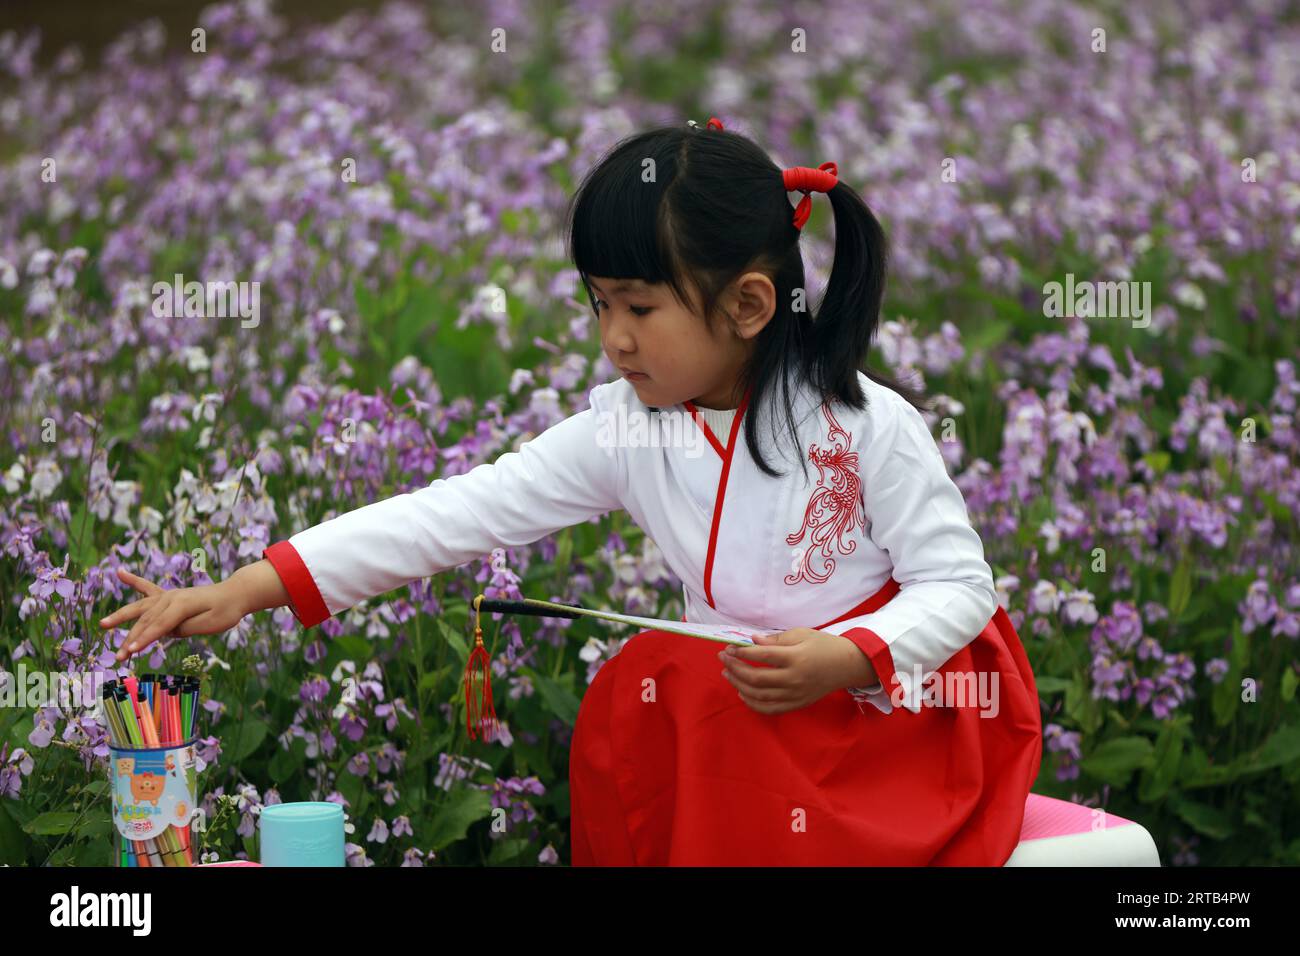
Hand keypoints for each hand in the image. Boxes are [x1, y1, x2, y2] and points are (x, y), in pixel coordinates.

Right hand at [100, 567, 249, 661]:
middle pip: (147, 620)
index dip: (145, 640)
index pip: (160, 626)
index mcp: (182, 604)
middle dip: (131, 639)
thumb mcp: (211, 624)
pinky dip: (133, 580)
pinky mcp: (169, 596)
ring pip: (142, 609)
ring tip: (103, 625)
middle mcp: (172, 597)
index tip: (131, 652)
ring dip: (121, 618)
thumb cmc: (227, 611)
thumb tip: (168, 632)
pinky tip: (120, 573)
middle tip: (118, 657)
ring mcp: (169, 595)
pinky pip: (147, 588)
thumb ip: (187, 628)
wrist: (235, 594)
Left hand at [719, 628, 875, 714]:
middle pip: (756, 678)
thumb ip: (776, 640)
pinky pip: (771, 709)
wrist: (848, 665)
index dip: (741, 653)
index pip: (762, 657)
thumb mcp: (801, 634)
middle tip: (723, 659)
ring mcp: (795, 694)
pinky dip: (753, 704)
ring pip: (760, 696)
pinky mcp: (797, 704)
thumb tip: (753, 642)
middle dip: (735, 668)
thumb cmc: (824, 645)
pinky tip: (742, 694)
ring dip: (739, 685)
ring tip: (728, 674)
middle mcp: (794, 679)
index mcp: (795, 658)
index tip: (729, 648)